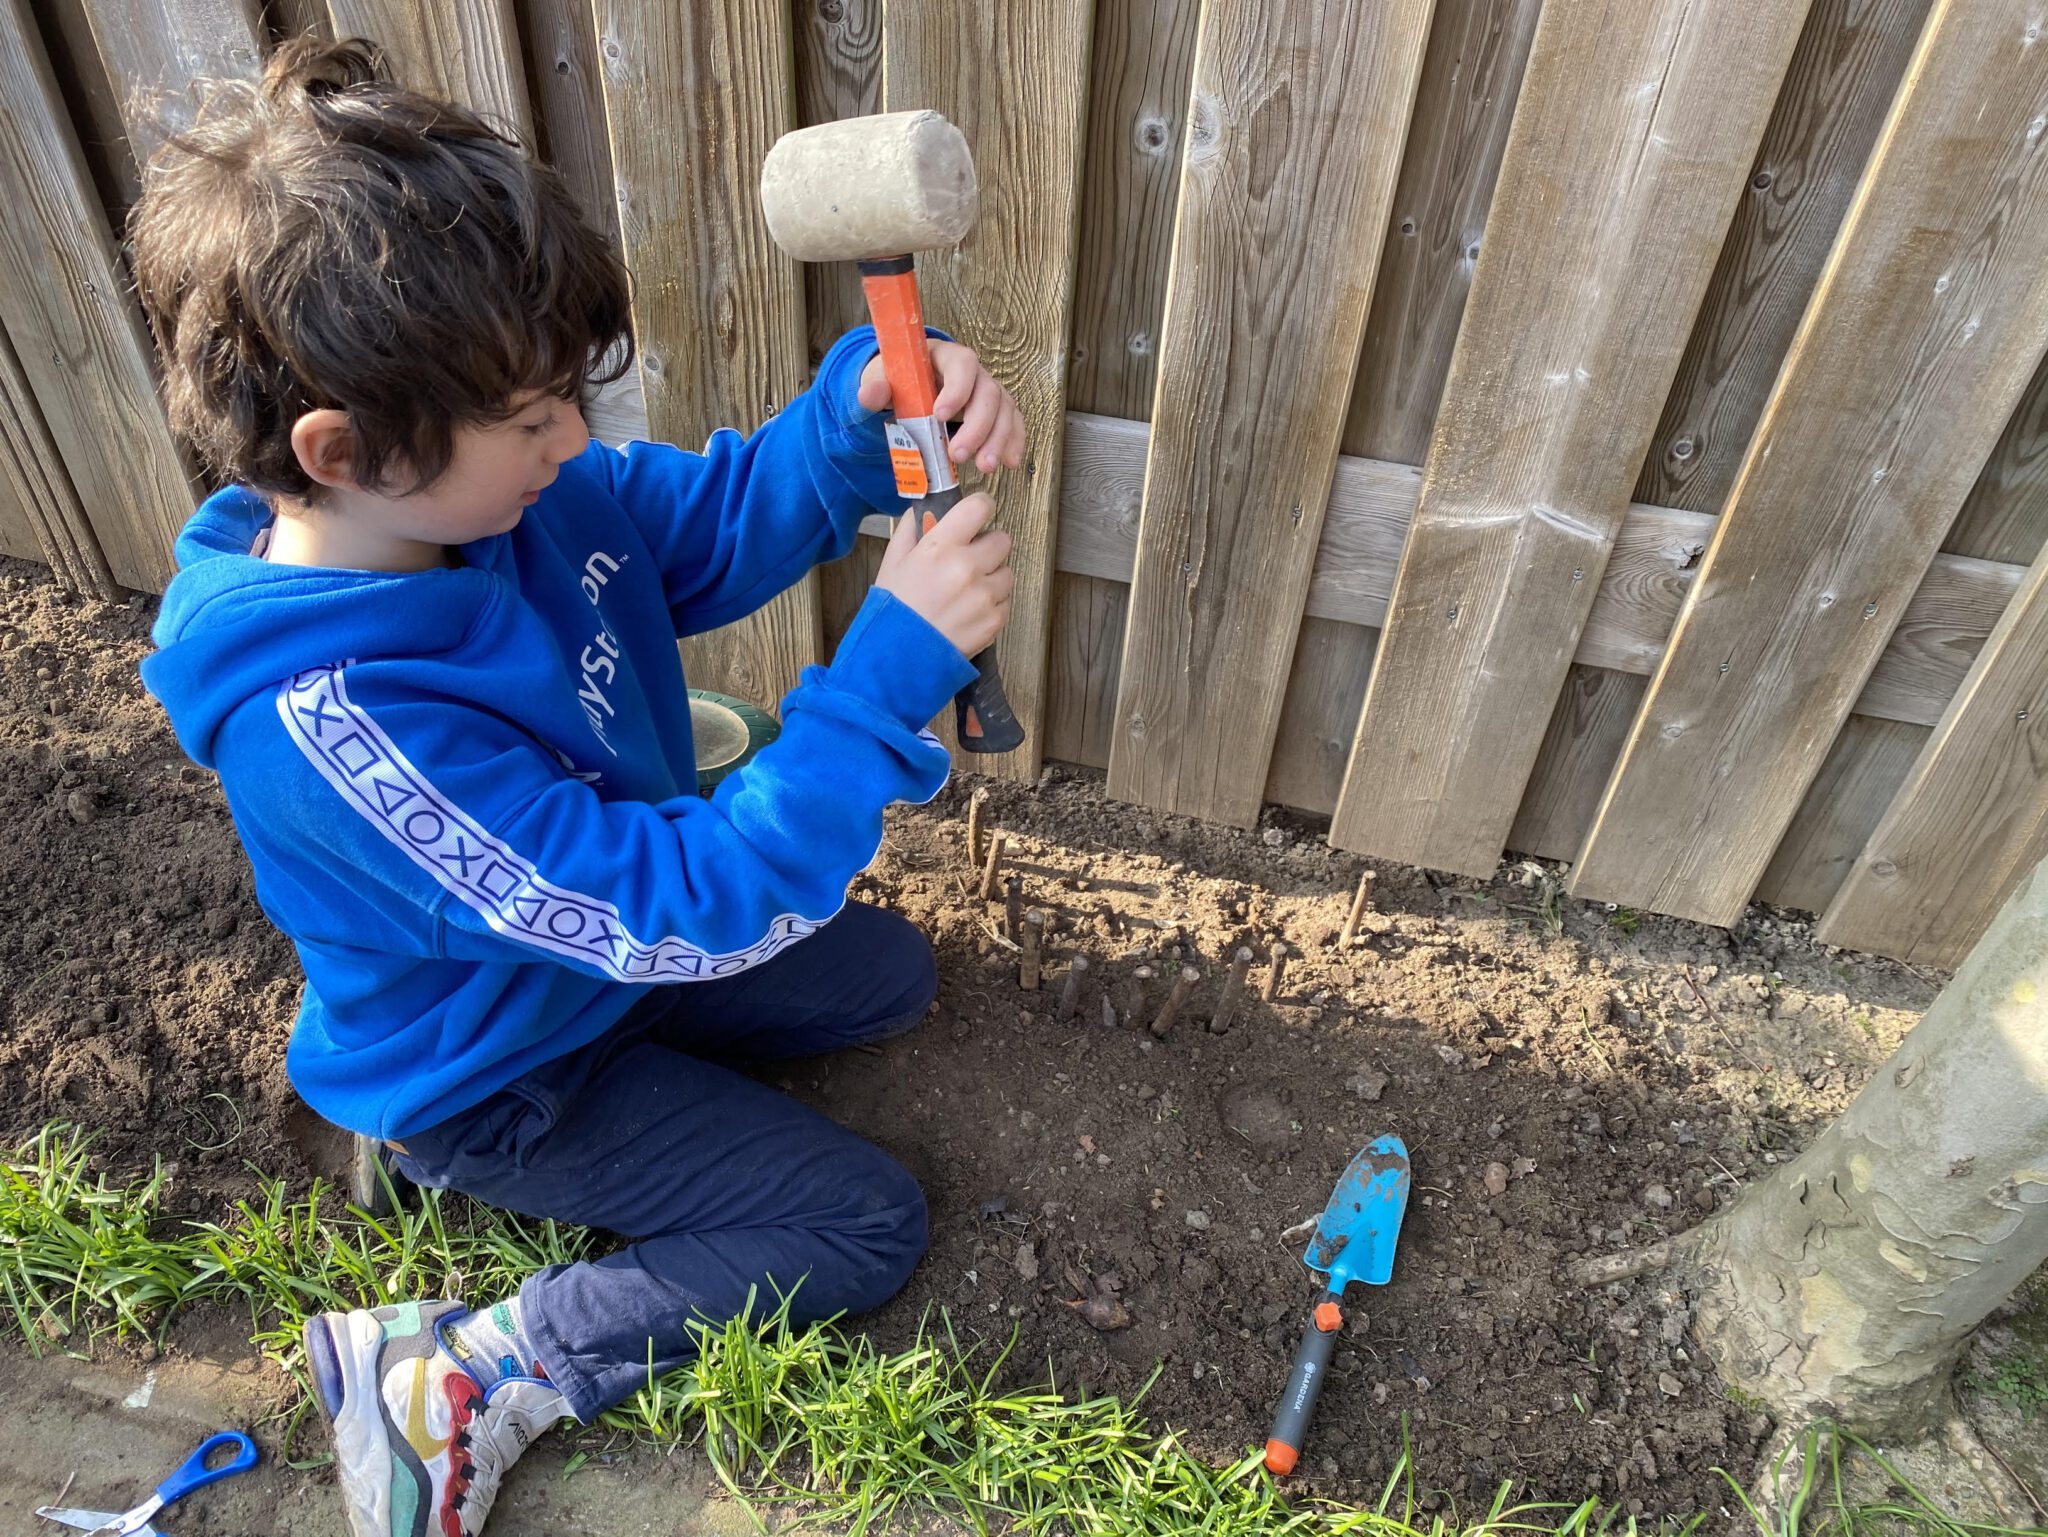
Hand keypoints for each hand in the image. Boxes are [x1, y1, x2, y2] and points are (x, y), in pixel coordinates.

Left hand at [857, 340, 1025, 475]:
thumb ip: (876, 387)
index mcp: (945, 356)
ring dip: (998, 439)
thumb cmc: (898, 381)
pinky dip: (1013, 441)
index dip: (957, 389)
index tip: (940, 417)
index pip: (962, 364)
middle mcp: (973, 371)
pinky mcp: (995, 410)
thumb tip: (869, 395)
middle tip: (958, 455)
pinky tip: (1009, 462)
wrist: (907, 387)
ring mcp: (987, 390)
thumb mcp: (882, 380)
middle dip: (977, 427)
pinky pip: (1012, 422)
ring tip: (984, 466)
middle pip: (988, 392)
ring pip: (1004, 409)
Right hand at [874, 491, 1013, 656]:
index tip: (977, 515)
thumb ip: (911, 531)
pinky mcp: (995, 621)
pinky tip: (968, 613)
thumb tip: (923, 512)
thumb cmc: (892, 611)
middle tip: (969, 561)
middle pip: (1002, 540)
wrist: (897, 661)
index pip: (979, 507)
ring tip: (966, 593)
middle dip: (988, 548)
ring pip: (1007, 572)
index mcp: (940, 547)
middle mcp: (967, 567)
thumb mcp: (893, 563)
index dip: (980, 508)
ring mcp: (984, 596)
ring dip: (992, 578)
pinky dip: (992, 605)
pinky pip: (1006, 601)